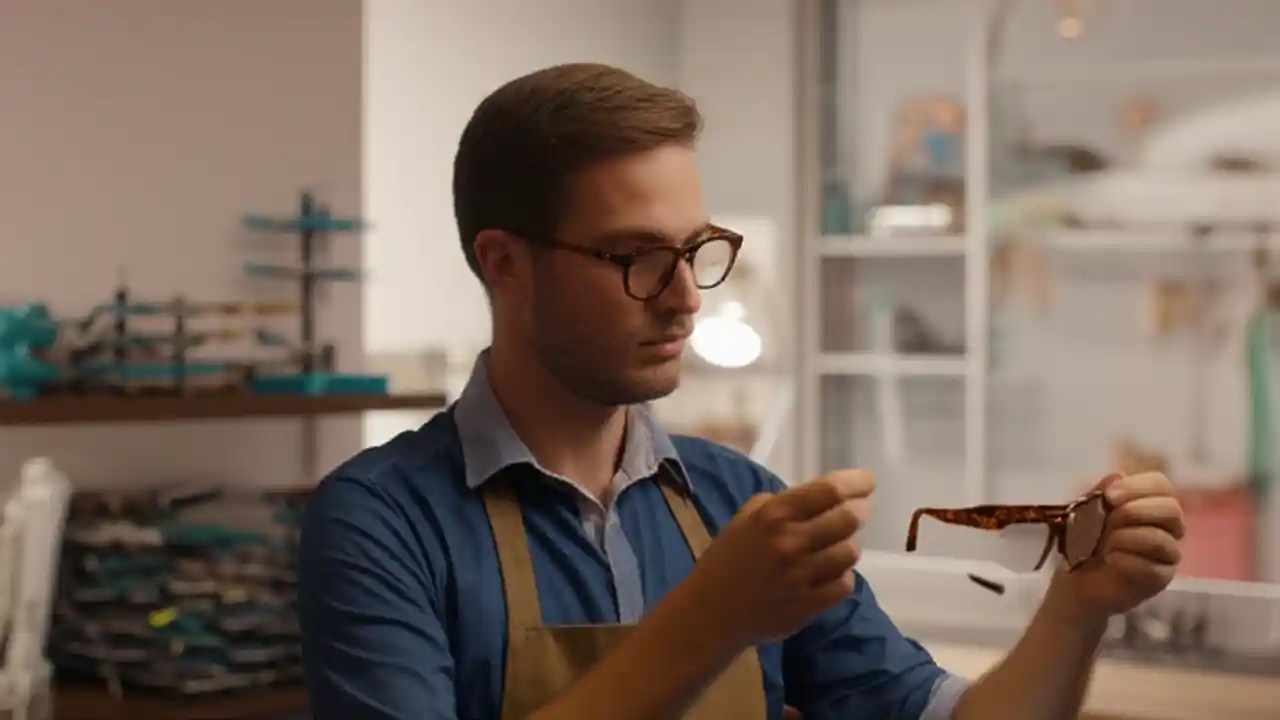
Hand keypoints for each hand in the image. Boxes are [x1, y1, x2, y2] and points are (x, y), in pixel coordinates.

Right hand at [687, 469, 873, 647]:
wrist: (711, 612)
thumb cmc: (727, 560)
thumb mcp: (744, 519)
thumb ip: (779, 503)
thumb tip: (818, 495)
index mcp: (773, 515)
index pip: (829, 490)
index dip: (857, 482)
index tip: (868, 481)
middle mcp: (790, 542)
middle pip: (849, 519)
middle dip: (859, 510)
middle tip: (858, 511)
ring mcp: (801, 575)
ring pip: (851, 551)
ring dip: (849, 544)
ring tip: (838, 543)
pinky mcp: (809, 605)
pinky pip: (845, 583)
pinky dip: (842, 575)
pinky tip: (830, 572)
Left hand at [1045, 472, 1185, 622]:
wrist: (1077, 578)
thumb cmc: (1086, 540)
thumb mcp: (1086, 512)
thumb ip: (1100, 494)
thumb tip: (1118, 475)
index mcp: (1151, 503)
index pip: (1161, 485)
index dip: (1137, 486)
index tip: (1109, 496)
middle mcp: (1167, 527)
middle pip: (1171, 510)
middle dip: (1136, 511)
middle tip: (1110, 520)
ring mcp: (1167, 554)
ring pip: (1163, 540)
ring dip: (1129, 538)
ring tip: (1106, 543)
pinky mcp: (1161, 579)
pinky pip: (1154, 568)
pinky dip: (1128, 562)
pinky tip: (1111, 559)